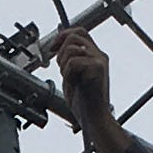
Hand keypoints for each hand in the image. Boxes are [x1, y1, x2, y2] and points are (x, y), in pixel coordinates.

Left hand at [52, 21, 119, 146]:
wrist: (94, 119)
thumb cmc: (83, 103)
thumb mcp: (72, 76)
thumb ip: (68, 59)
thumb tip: (56, 44)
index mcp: (95, 55)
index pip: (79, 32)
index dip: (63, 35)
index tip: (52, 48)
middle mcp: (99, 55)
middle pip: (74, 36)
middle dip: (61, 51)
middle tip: (61, 68)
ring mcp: (100, 61)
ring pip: (72, 48)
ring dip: (64, 64)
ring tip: (70, 79)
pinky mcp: (98, 68)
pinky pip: (73, 62)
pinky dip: (68, 74)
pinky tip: (75, 84)